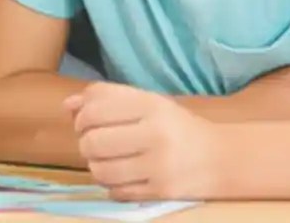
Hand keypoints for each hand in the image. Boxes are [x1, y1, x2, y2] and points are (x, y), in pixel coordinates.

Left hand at [67, 82, 223, 200]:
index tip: (86, 123)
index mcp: (151, 106)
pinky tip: (122, 176)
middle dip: (86, 144)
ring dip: (96, 166)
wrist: (222, 158)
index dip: (81, 119)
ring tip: (107, 161)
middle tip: (96, 144)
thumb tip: (67, 104)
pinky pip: (116, 192)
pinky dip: (111, 185)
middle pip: (92, 143)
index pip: (94, 111)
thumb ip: (106, 97)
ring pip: (100, 170)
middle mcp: (156, 135)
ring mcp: (159, 166)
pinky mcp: (162, 192)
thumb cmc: (176, 126)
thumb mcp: (146, 102)